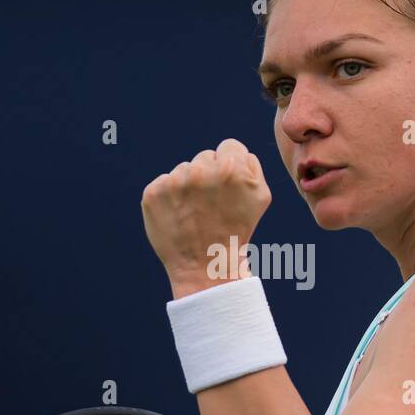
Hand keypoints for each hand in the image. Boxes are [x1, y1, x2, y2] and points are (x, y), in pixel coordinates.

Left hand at [141, 138, 271, 297]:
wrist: (206, 267)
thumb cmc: (236, 231)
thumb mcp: (261, 197)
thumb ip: (251, 165)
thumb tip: (236, 153)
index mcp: (231, 168)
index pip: (229, 147)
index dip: (231, 167)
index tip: (228, 188)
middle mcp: (200, 171)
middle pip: (205, 157)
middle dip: (209, 176)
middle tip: (212, 205)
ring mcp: (174, 182)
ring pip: (183, 170)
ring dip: (189, 187)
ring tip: (196, 213)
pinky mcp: (153, 193)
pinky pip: (164, 183)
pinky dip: (170, 198)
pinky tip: (179, 216)